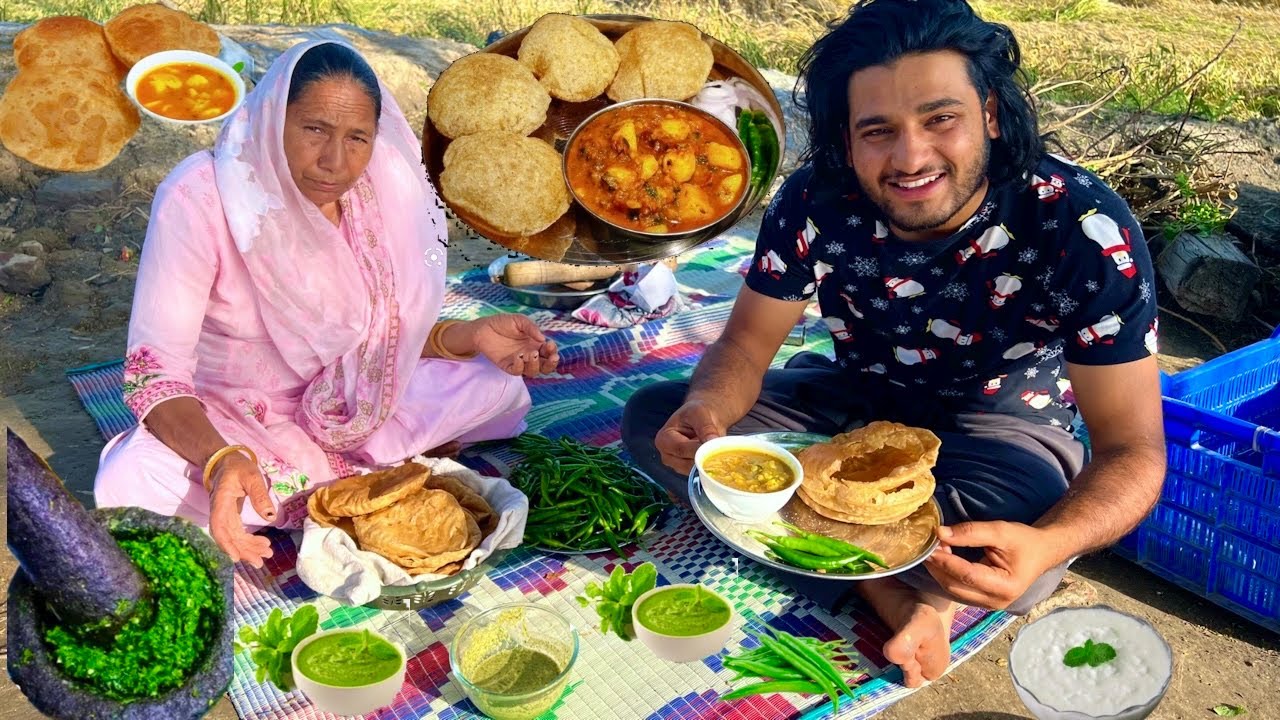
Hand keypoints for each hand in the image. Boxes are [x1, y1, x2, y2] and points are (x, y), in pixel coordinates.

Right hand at [208, 453, 274, 567]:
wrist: (227, 462)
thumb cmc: (239, 467)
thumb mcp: (252, 476)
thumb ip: (259, 494)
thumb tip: (269, 517)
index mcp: (221, 501)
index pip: (219, 526)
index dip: (226, 543)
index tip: (236, 557)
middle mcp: (219, 511)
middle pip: (227, 536)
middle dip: (242, 551)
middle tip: (260, 562)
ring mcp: (224, 516)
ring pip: (233, 537)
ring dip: (248, 548)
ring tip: (267, 554)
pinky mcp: (230, 517)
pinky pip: (237, 533)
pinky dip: (249, 541)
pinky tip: (264, 545)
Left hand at [467, 315, 558, 376]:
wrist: (484, 328)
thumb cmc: (503, 323)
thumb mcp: (519, 320)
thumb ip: (531, 328)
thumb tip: (543, 338)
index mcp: (535, 344)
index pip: (549, 352)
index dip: (552, 351)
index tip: (550, 344)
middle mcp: (529, 354)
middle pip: (545, 366)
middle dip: (551, 364)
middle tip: (551, 357)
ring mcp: (519, 361)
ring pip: (533, 371)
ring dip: (535, 365)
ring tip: (530, 354)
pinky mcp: (507, 366)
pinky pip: (517, 371)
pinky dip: (519, 367)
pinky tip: (518, 357)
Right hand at [655, 399, 725, 475]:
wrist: (702, 419)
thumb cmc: (696, 413)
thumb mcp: (700, 413)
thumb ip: (706, 427)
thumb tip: (712, 441)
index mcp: (664, 440)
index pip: (681, 449)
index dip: (699, 448)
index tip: (714, 443)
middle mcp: (667, 456)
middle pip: (688, 463)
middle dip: (704, 456)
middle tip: (718, 446)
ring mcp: (677, 466)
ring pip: (696, 471)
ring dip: (708, 461)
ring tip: (716, 448)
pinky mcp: (688, 471)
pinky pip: (701, 473)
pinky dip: (710, 466)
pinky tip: (716, 455)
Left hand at [923, 521, 1061, 609]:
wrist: (1042, 552)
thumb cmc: (1024, 541)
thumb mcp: (1000, 531)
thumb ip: (971, 532)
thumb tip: (940, 533)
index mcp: (1005, 587)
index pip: (967, 574)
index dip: (946, 560)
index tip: (930, 546)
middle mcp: (997, 602)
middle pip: (956, 586)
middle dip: (938, 566)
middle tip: (927, 546)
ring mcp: (989, 605)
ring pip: (954, 590)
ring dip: (940, 571)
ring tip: (933, 550)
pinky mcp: (983, 601)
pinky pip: (958, 590)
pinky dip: (947, 575)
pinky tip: (942, 559)